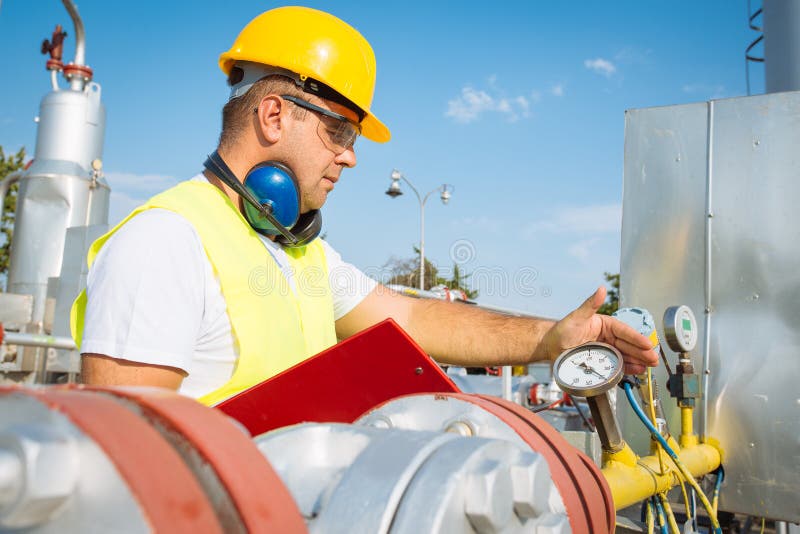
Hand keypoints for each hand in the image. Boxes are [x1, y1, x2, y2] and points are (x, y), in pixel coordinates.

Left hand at [536, 286, 657, 373]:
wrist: (550, 347)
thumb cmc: (562, 330)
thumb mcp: (576, 317)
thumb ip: (590, 304)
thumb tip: (601, 289)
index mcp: (605, 324)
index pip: (623, 331)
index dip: (636, 338)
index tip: (647, 343)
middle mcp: (608, 336)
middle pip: (628, 344)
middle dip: (642, 352)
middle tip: (653, 358)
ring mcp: (606, 349)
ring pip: (625, 355)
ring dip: (639, 361)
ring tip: (650, 366)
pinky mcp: (603, 361)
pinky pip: (618, 364)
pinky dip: (628, 368)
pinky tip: (638, 371)